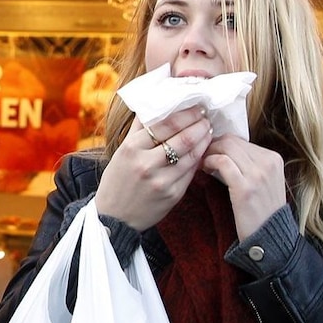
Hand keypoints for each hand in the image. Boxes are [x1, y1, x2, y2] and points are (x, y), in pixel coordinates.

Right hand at [95, 107, 213, 230]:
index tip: (196, 107)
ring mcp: (161, 181)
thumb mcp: (121, 152)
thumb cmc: (117, 181)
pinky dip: (199, 158)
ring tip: (208, 130)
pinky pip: (191, 172)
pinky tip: (202, 150)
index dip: (185, 114)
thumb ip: (138, 129)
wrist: (114, 218)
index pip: (165, 124)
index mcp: (130, 149)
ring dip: (204, 140)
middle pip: (182, 138)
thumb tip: (153, 104)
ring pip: (191, 154)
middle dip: (199, 124)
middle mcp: (145, 164)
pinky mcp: (172, 195)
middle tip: (206, 117)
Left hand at [201, 134, 286, 239]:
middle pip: (231, 140)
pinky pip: (222, 162)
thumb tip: (223, 149)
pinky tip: (205, 170)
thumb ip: (249, 164)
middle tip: (201, 157)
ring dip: (209, 153)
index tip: (210, 153)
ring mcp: (258, 174)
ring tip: (202, 164)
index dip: (220, 144)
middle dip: (212, 146)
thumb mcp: (263, 181)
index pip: (239, 139)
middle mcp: (268, 162)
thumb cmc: (261, 210)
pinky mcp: (245, 187)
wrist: (269, 237)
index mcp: (273, 158)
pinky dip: (209, 162)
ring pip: (225, 147)